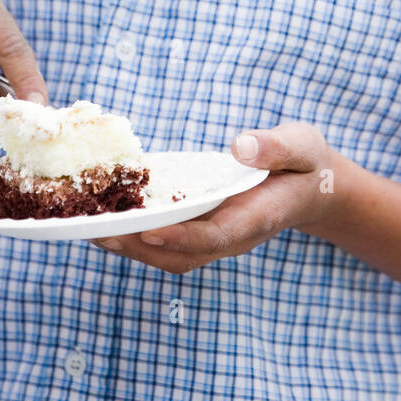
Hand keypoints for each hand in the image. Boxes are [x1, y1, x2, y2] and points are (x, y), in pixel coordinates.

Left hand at [91, 122, 347, 272]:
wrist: (313, 187)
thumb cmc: (306, 162)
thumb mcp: (303, 144)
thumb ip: (277, 146)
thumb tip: (240, 146)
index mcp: (257, 217)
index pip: (216, 235)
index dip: (181, 236)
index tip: (147, 229)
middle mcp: (233, 236)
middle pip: (182, 256)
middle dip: (138, 248)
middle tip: (94, 231)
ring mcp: (217, 237)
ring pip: (169, 256)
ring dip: (129, 246)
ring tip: (87, 226)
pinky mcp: (204, 229)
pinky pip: (167, 241)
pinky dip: (136, 234)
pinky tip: (106, 215)